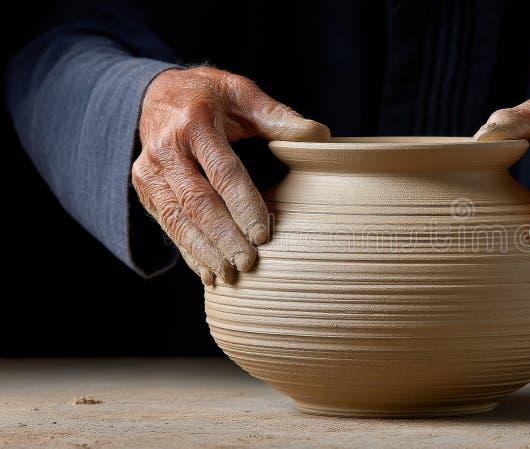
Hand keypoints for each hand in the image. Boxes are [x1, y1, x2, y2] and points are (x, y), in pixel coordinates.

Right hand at [133, 67, 329, 284]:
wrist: (155, 92)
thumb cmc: (208, 95)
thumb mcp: (241, 92)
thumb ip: (277, 116)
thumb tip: (320, 136)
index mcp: (193, 124)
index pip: (222, 172)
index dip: (244, 205)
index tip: (264, 234)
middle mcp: (165, 150)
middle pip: (197, 202)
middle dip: (224, 237)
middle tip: (249, 263)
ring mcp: (149, 171)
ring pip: (177, 219)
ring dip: (204, 251)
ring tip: (230, 276)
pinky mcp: (144, 188)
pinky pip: (167, 224)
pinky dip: (188, 251)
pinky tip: (208, 273)